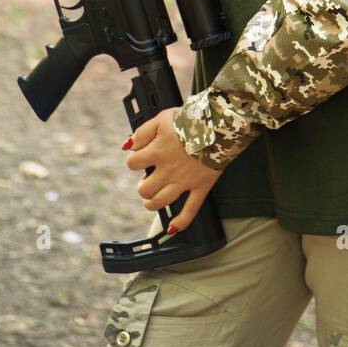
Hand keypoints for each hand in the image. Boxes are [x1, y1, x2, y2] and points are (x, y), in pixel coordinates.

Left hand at [124, 107, 221, 232]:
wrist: (219, 125)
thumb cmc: (191, 119)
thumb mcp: (161, 118)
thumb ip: (142, 132)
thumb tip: (127, 146)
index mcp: (157, 152)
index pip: (133, 163)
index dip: (134, 160)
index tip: (141, 156)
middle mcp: (168, 170)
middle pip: (144, 189)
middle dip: (143, 185)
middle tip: (149, 178)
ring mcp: (185, 181)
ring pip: (161, 202)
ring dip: (152, 203)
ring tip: (152, 197)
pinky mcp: (201, 186)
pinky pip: (191, 210)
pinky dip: (181, 221)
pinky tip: (172, 228)